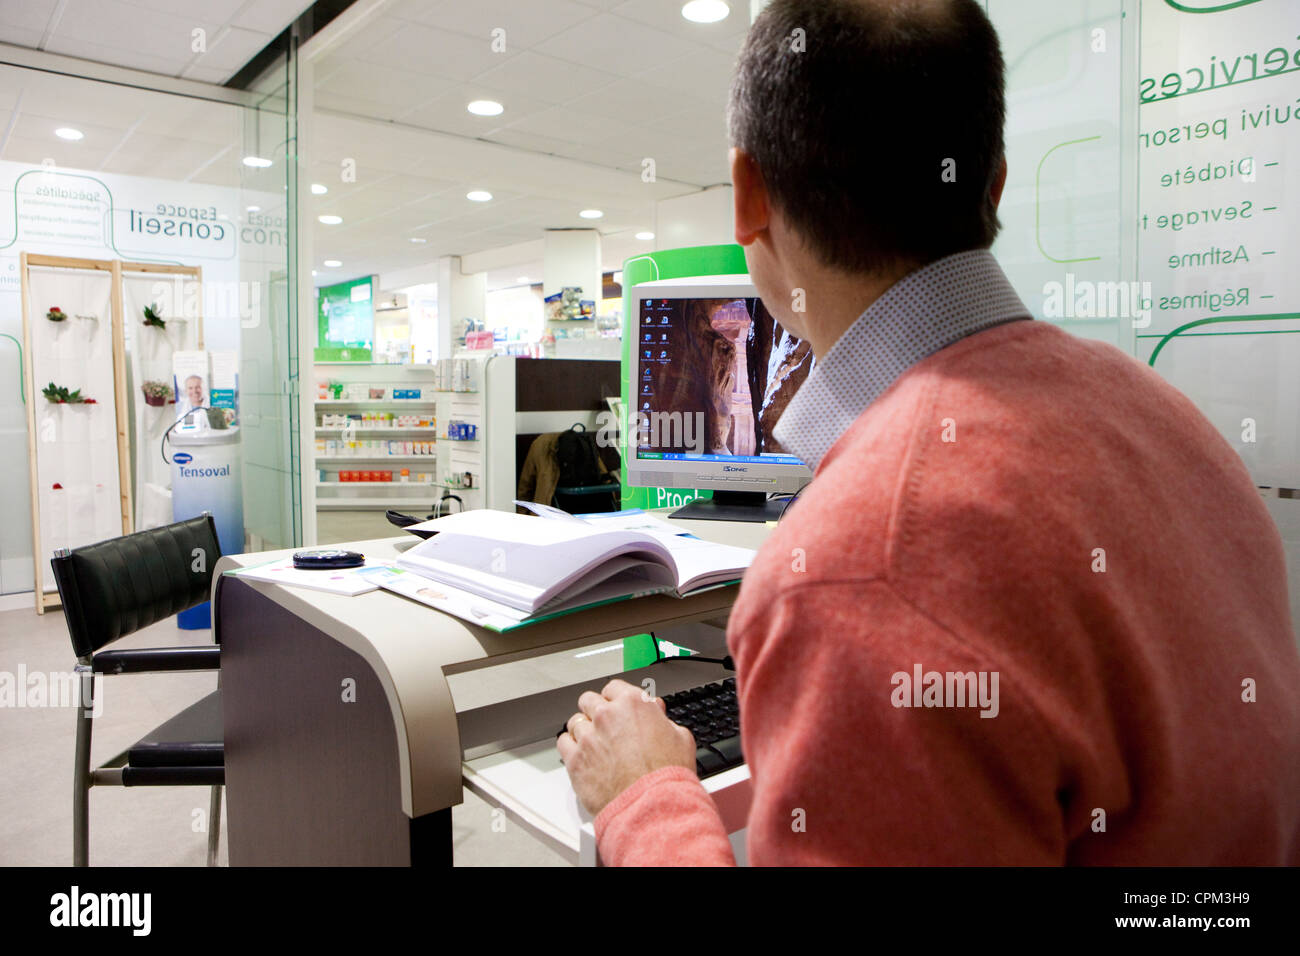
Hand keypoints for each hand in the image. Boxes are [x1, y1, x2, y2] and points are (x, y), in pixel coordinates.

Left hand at [557, 678, 697, 816]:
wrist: (651, 805)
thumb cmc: (666, 775)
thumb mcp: (680, 738)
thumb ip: (663, 721)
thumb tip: (658, 716)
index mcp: (633, 704)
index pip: (613, 688)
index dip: (615, 699)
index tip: (616, 708)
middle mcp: (607, 715)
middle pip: (589, 700)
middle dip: (595, 710)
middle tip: (603, 725)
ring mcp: (588, 736)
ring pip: (575, 722)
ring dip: (583, 730)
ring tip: (593, 744)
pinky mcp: (575, 759)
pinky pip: (563, 742)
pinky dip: (570, 746)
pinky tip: (580, 754)